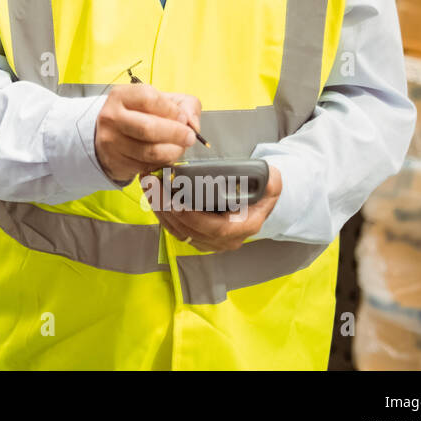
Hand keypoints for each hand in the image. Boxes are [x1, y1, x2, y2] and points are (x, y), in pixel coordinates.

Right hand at [93, 84, 202, 183]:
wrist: (111, 134)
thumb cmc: (139, 115)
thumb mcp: (161, 101)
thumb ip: (184, 105)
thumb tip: (192, 123)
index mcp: (121, 96)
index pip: (148, 99)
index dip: (171, 109)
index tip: (182, 117)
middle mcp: (111, 117)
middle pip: (148, 128)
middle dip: (176, 134)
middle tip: (189, 137)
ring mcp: (111, 141)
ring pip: (150, 151)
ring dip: (172, 151)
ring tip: (179, 147)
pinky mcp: (115, 162)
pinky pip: (146, 166)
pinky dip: (161, 163)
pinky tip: (164, 156)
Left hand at [144, 164, 282, 253]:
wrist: (259, 201)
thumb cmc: (262, 189)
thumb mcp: (271, 182)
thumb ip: (269, 180)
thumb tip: (264, 178)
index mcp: (243, 227)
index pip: (215, 229)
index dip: (192, 217)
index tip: (175, 201)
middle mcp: (226, 240)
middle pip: (190, 231)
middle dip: (167, 208)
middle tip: (153, 184)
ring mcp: (211, 242)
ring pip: (179, 232)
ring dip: (160, 210)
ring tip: (149, 186)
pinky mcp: (198, 236)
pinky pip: (176, 230)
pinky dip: (162, 213)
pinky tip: (153, 195)